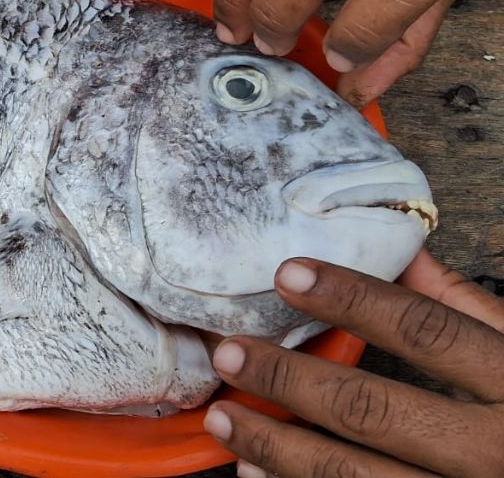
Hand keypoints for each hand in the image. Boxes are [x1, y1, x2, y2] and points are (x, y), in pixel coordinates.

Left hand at [202, 250, 503, 476]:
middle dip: (291, 381)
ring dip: (280, 450)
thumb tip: (406, 249)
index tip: (288, 273)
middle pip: (374, 409)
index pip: (429, 331)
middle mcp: (496, 451)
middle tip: (227, 353)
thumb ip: (473, 309)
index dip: (354, 300)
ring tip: (223, 419)